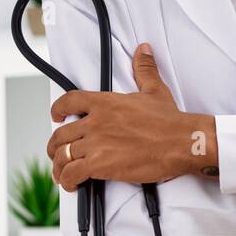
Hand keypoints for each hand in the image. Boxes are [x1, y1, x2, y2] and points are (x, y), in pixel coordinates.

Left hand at [47, 43, 211, 189]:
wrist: (180, 142)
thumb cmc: (169, 121)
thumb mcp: (154, 90)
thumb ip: (144, 70)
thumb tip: (144, 51)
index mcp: (105, 103)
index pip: (69, 102)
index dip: (57, 110)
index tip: (56, 117)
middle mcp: (96, 121)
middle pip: (60, 134)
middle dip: (55, 146)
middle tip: (58, 153)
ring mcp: (96, 143)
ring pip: (62, 156)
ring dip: (59, 166)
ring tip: (63, 173)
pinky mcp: (100, 164)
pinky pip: (71, 173)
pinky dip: (68, 181)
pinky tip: (73, 184)